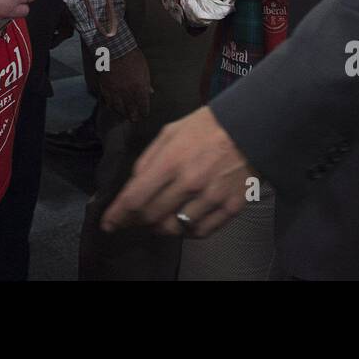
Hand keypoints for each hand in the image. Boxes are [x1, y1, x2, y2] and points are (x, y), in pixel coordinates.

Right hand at [98, 46, 151, 122]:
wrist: (114, 49)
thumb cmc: (132, 57)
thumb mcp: (144, 69)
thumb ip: (146, 83)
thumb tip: (151, 92)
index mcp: (140, 88)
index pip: (143, 106)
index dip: (144, 112)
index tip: (144, 113)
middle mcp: (128, 93)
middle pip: (131, 111)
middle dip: (134, 116)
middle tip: (135, 119)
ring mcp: (116, 91)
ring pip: (119, 109)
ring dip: (122, 113)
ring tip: (124, 115)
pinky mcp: (106, 88)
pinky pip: (108, 102)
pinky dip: (111, 106)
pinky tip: (113, 107)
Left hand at [101, 106, 253, 238]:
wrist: (251, 127)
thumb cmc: (206, 127)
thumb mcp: (170, 132)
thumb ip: (148, 159)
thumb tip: (134, 186)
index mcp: (171, 160)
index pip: (136, 198)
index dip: (117, 214)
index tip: (108, 223)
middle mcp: (190, 183)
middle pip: (152, 216)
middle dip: (136, 221)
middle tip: (132, 220)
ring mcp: (212, 197)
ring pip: (175, 228)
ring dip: (161, 227)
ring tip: (158, 220)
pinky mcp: (231, 207)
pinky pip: (201, 232)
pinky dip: (187, 231)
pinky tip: (183, 222)